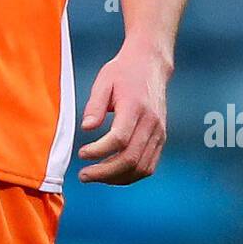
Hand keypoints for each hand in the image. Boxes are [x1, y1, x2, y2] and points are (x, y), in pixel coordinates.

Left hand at [77, 42, 169, 184]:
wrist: (151, 64)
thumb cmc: (124, 72)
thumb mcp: (104, 81)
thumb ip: (95, 105)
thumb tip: (86, 128)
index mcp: (135, 107)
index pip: (119, 139)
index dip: (99, 151)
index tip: (81, 154)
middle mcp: (151, 123)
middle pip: (131, 159)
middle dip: (105, 173)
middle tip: (84, 175)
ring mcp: (159, 132)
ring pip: (141, 167)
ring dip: (117, 178)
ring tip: (96, 176)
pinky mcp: (161, 138)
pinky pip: (149, 166)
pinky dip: (131, 176)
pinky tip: (113, 174)